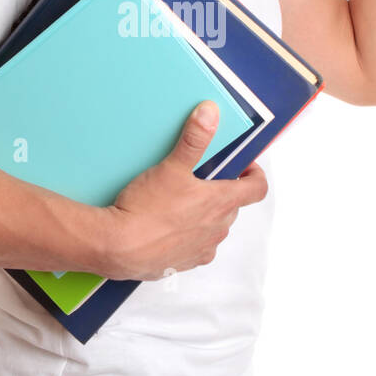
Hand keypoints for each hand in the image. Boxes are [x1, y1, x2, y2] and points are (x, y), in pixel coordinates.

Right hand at [103, 100, 268, 281]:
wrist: (118, 248)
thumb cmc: (146, 209)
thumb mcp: (171, 167)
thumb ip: (194, 139)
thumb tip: (210, 112)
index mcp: (222, 203)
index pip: (257, 189)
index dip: (254, 175)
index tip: (242, 166)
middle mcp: (218, 228)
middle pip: (232, 205)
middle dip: (221, 191)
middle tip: (199, 178)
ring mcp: (202, 248)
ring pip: (213, 227)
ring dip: (204, 215)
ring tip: (178, 202)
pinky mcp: (184, 263)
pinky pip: (195, 247)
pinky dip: (187, 236)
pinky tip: (167, 227)